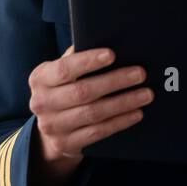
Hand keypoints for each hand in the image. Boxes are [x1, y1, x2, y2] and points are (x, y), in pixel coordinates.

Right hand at [29, 45, 151, 185]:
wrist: (51, 130)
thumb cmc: (65, 89)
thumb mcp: (64, 73)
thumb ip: (78, 58)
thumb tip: (110, 41)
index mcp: (40, 78)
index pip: (64, 69)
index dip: (88, 61)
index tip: (112, 54)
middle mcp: (41, 102)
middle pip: (82, 92)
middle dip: (115, 81)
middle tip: (140, 74)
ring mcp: (52, 126)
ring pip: (93, 113)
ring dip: (123, 103)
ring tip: (146, 94)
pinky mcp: (65, 144)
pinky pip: (97, 132)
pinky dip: (120, 122)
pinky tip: (136, 113)